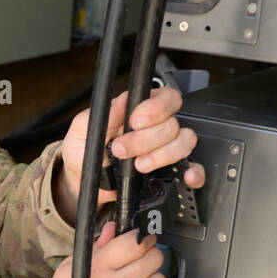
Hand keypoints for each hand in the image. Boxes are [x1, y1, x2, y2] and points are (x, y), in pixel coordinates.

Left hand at [55, 86, 206, 223]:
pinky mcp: (170, 172)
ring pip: (184, 142)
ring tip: (138, 165)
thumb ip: (103, 114)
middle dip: (146, 139)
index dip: (155, 108)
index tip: (135, 121)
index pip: (165, 98)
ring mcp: (165, 149)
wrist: (82, 180)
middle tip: (122, 149)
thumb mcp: (83, 128)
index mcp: (139, 109)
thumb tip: (123, 100)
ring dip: (162, 155)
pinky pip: (194, 169)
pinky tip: (185, 176)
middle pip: (173, 124)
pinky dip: (194, 172)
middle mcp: (157, 127)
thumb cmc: (83, 150)